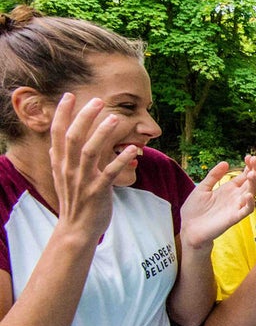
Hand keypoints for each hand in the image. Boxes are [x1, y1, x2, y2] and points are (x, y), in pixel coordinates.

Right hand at [49, 94, 139, 241]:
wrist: (76, 230)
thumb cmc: (73, 202)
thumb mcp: (61, 180)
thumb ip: (59, 162)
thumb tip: (54, 147)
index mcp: (60, 164)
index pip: (57, 134)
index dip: (61, 114)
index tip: (68, 96)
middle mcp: (69, 170)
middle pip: (73, 137)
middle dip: (83, 117)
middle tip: (97, 100)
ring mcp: (82, 181)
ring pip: (89, 152)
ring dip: (102, 134)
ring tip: (114, 118)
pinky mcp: (98, 192)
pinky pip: (110, 172)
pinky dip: (121, 159)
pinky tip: (132, 149)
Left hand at [180, 155, 255, 249]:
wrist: (189, 229)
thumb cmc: (195, 210)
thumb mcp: (202, 188)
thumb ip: (214, 176)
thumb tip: (225, 162)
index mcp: (229, 189)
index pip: (244, 175)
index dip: (249, 166)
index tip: (248, 157)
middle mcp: (235, 196)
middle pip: (251, 182)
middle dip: (255, 170)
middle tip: (254, 160)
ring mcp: (236, 206)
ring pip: (251, 194)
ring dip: (254, 184)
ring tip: (251, 174)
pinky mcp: (234, 217)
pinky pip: (246, 210)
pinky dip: (250, 203)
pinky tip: (248, 195)